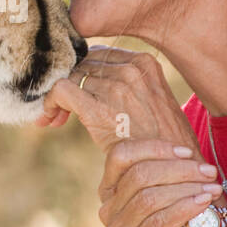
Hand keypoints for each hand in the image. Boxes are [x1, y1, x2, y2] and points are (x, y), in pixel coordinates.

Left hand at [36, 45, 206, 156]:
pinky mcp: (99, 109)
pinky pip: (60, 91)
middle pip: (81, 66)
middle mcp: (130, 68)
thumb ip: (128, 85)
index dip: (84, 73)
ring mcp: (115, 87)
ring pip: (69, 78)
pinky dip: (49, 102)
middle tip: (62, 113)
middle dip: (69, 85)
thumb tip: (95, 82)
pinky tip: (50, 119)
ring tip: (57, 119)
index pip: (98, 55)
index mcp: (145, 62)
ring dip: (57, 99)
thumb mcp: (153, 101)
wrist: (177, 171)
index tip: (80, 97)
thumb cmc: (166, 142)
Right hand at [96, 138, 222, 226]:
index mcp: (111, 188)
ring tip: (213, 188)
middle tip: (209, 171)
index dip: (154, 148)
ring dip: (186, 189)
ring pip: (149, 199)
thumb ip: (171, 167)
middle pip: (138, 176)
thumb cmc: (184, 224)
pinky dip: (183, 209)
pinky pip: (156, 223)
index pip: (121, 155)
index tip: (188, 151)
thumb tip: (187, 145)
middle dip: (179, 170)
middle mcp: (107, 209)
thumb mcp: (174, 189)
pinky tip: (203, 204)